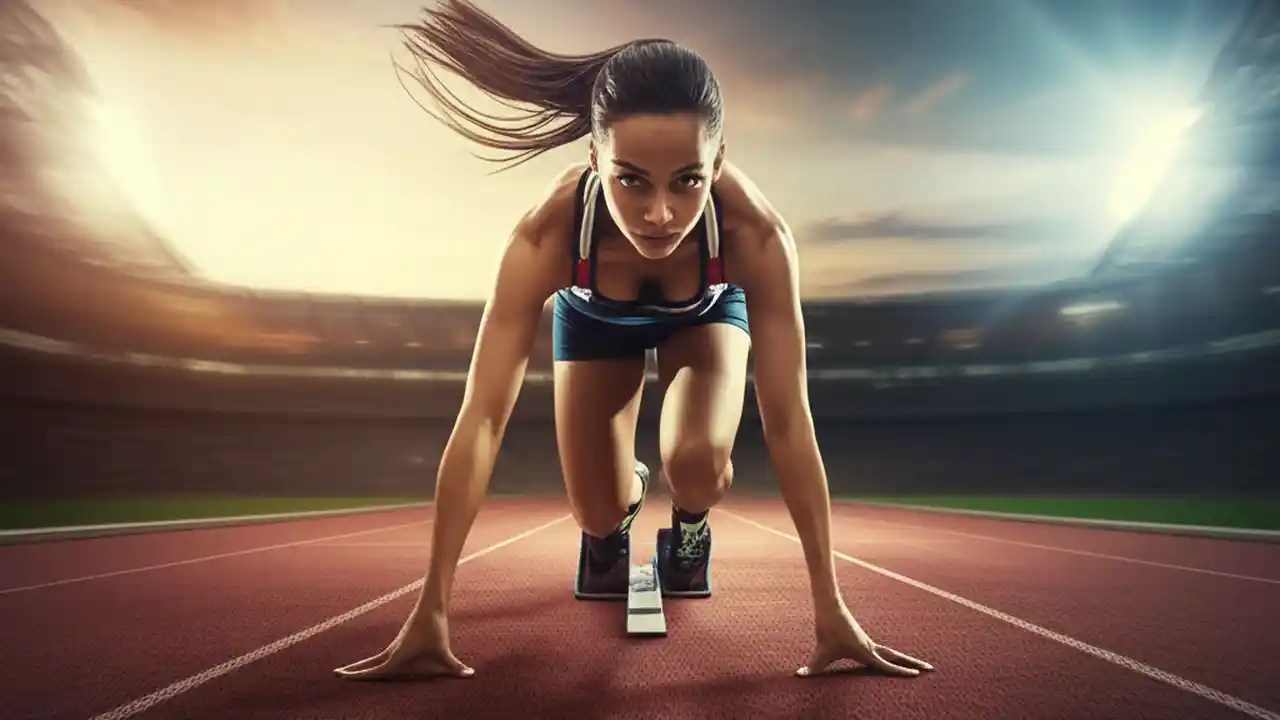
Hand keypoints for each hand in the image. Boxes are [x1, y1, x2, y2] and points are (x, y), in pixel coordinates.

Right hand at [333, 606, 473, 680]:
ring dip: (359, 665)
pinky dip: (370, 661)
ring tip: (346, 672)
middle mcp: (391, 652)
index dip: (358, 675)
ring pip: (372, 659)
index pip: (374, 671)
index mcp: (396, 657)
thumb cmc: (436, 629)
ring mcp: (394, 647)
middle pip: (367, 664)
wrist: (431, 606)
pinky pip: (380, 656)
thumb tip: (470, 675)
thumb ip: (455, 666)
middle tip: (336, 675)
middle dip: (352, 671)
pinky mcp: (399, 642)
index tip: (343, 678)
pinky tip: (370, 665)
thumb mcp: (444, 652)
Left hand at [798, 603, 933, 677]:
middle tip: (931, 669)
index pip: (886, 665)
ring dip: (906, 659)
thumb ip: (812, 667)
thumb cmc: (826, 628)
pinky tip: (894, 659)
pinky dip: (893, 656)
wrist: (829, 605)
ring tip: (919, 666)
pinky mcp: (863, 639)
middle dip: (913, 663)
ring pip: (892, 652)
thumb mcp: (819, 652)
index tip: (917, 676)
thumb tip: (798, 676)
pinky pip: (883, 650)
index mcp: (865, 652)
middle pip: (897, 657)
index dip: (901, 672)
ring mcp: (868, 642)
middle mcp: (870, 647)